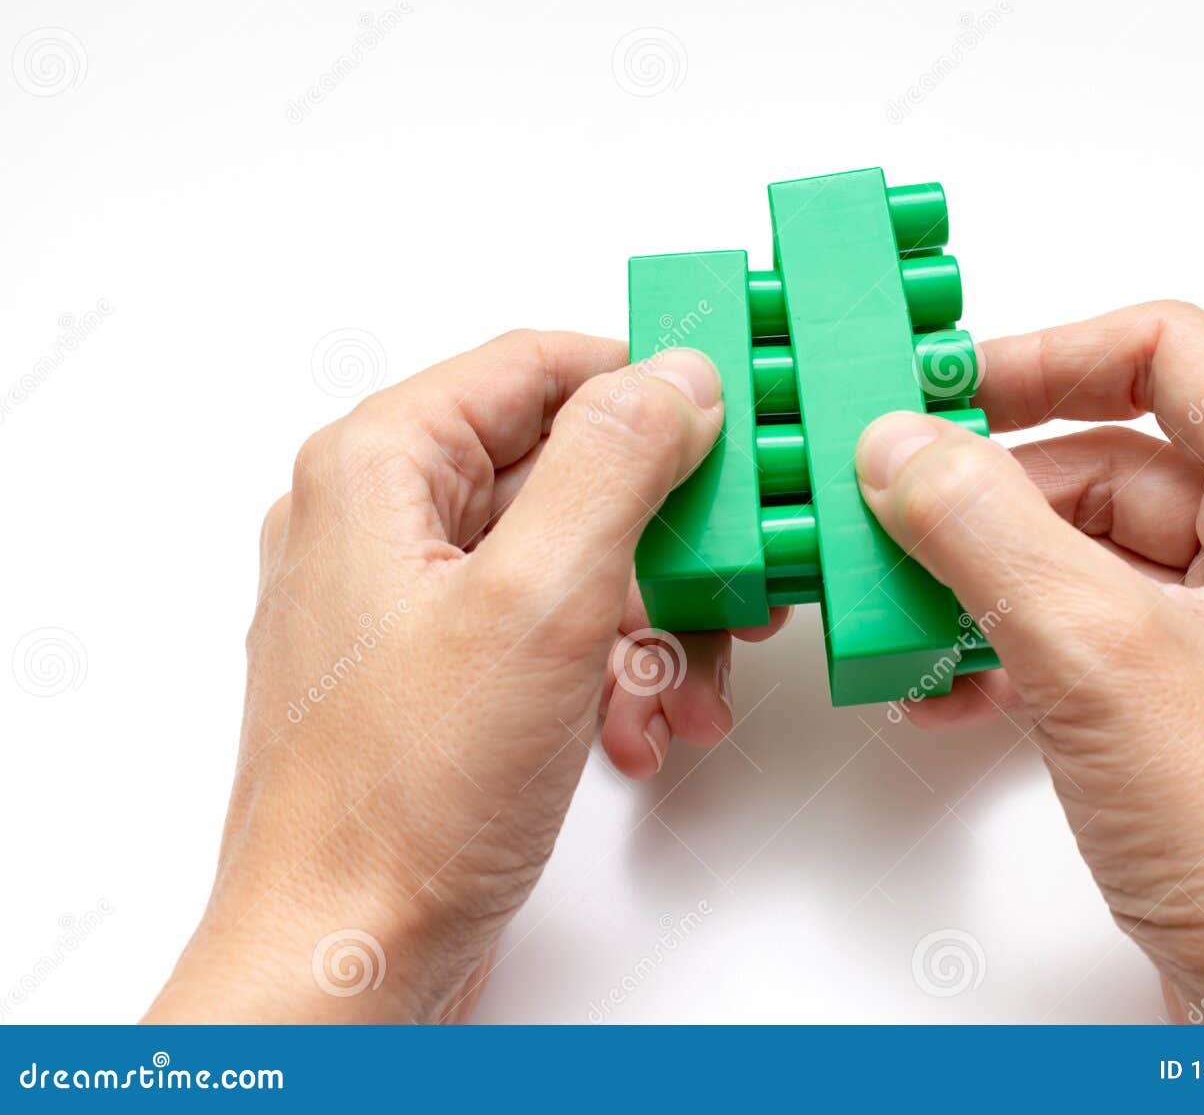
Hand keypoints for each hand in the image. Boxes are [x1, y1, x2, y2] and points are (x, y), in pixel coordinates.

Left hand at [147, 331, 775, 1022]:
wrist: (344, 959)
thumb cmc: (402, 804)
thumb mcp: (538, 604)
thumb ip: (614, 465)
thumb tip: (673, 376)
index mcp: (378, 471)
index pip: (535, 367)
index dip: (646, 389)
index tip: (730, 428)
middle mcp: (382, 525)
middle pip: (566, 470)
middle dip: (665, 540)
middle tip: (734, 580)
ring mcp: (408, 606)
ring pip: (572, 560)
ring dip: (650, 624)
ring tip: (684, 692)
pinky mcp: (440, 678)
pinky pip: (549, 634)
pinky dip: (609, 675)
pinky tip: (637, 732)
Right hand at [855, 301, 1203, 1022]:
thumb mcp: (1100, 657)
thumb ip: (986, 532)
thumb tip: (904, 448)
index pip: (1164, 353)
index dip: (1041, 357)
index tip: (941, 388)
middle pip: (1109, 458)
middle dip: (988, 493)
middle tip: (888, 512)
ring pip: (1087, 551)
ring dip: (987, 578)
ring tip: (902, 611)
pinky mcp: (1201, 698)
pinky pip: (1090, 630)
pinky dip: (1014, 644)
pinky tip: (947, 683)